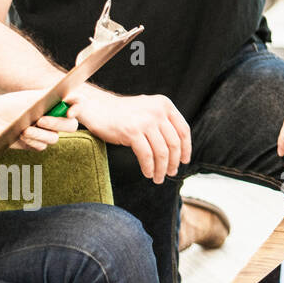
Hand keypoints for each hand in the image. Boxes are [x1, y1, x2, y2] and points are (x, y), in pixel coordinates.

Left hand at [0, 88, 77, 150]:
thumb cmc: (13, 103)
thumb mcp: (33, 96)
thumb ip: (52, 95)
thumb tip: (68, 96)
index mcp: (59, 103)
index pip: (78, 103)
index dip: (79, 108)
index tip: (70, 113)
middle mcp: (57, 118)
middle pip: (71, 126)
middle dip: (56, 124)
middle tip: (40, 120)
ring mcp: (48, 132)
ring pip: (54, 138)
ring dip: (39, 134)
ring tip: (24, 129)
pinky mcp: (38, 143)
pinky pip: (42, 146)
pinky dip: (32, 141)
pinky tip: (21, 136)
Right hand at [65, 85, 190, 183]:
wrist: (97, 107)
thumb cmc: (123, 113)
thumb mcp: (149, 110)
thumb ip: (163, 122)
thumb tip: (178, 148)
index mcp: (165, 105)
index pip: (183, 130)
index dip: (186, 148)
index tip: (185, 160)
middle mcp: (158, 111)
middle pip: (174, 143)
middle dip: (174, 162)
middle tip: (171, 173)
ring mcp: (145, 121)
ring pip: (161, 152)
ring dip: (161, 168)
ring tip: (158, 177)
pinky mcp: (132, 132)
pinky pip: (146, 155)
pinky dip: (149, 167)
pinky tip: (147, 173)